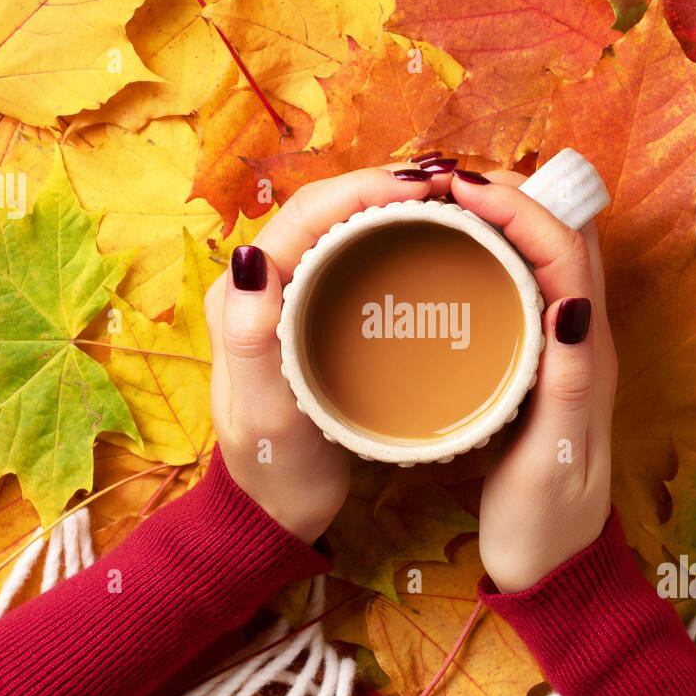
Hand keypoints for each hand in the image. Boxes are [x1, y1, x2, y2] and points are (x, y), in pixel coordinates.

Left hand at [204, 164, 456, 542]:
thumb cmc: (269, 469)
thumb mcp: (262, 413)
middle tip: (453, 187)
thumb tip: (250, 256)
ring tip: (453, 204)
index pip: (306, 212)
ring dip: (394, 206)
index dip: (365, 186)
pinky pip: (356, 259)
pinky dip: (394, 239)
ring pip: (344, 228)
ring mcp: (289, 298)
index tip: (426, 186)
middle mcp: (261, 283)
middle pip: (328, 208)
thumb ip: (249, 339)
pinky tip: (435, 244)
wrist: (274, 511)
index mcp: (242, 293)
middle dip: (386, 184)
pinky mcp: (314, 317)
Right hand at [449, 171, 617, 592]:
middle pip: (560, 236)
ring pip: (540, 256)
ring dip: (500, 218)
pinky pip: (519, 287)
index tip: (458, 185)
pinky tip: (446, 259)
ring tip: (439, 204)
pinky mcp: (537, 364)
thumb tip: (572, 300)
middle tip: (441, 184)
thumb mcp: (555, 460)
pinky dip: (488, 255)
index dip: (519, 205)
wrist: (553, 569)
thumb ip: (567, 384)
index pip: (567, 250)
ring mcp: (561, 349)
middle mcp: (582, 339)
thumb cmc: (549, 523)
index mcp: (589, 354)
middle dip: (510, 193)